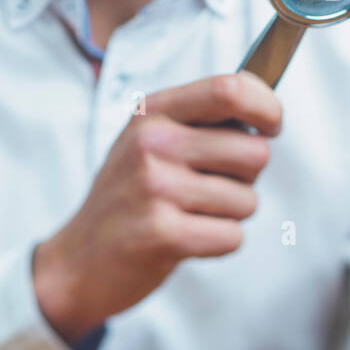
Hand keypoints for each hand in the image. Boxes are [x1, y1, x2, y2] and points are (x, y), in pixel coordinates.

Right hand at [33, 72, 281, 345]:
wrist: (77, 261)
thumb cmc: (128, 197)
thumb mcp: (149, 140)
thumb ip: (202, 120)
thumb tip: (267, 110)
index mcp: (155, 111)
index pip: (231, 89)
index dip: (267, 107)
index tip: (271, 126)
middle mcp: (153, 142)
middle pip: (255, 151)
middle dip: (247, 177)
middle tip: (208, 187)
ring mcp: (155, 187)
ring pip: (248, 200)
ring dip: (230, 214)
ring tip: (189, 215)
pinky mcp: (162, 233)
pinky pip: (232, 236)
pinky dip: (219, 243)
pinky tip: (185, 239)